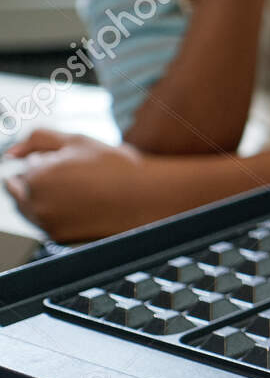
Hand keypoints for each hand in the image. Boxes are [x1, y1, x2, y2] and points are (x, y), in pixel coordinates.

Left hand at [3, 131, 157, 242]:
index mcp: (37, 175)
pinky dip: (58, 213)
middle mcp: (36, 202)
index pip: (26, 167)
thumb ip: (36, 139)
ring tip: (80, 192)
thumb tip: (10, 154)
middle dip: (41, 182)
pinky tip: (83, 205)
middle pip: (21, 189)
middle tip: (76, 180)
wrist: (148, 198)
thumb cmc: (117, 168)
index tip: (76, 165)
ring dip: (47, 198)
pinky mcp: (58, 237)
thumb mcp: (77, 140)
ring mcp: (46, 222)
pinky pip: (46, 222)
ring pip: (31, 207)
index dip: (51, 162)